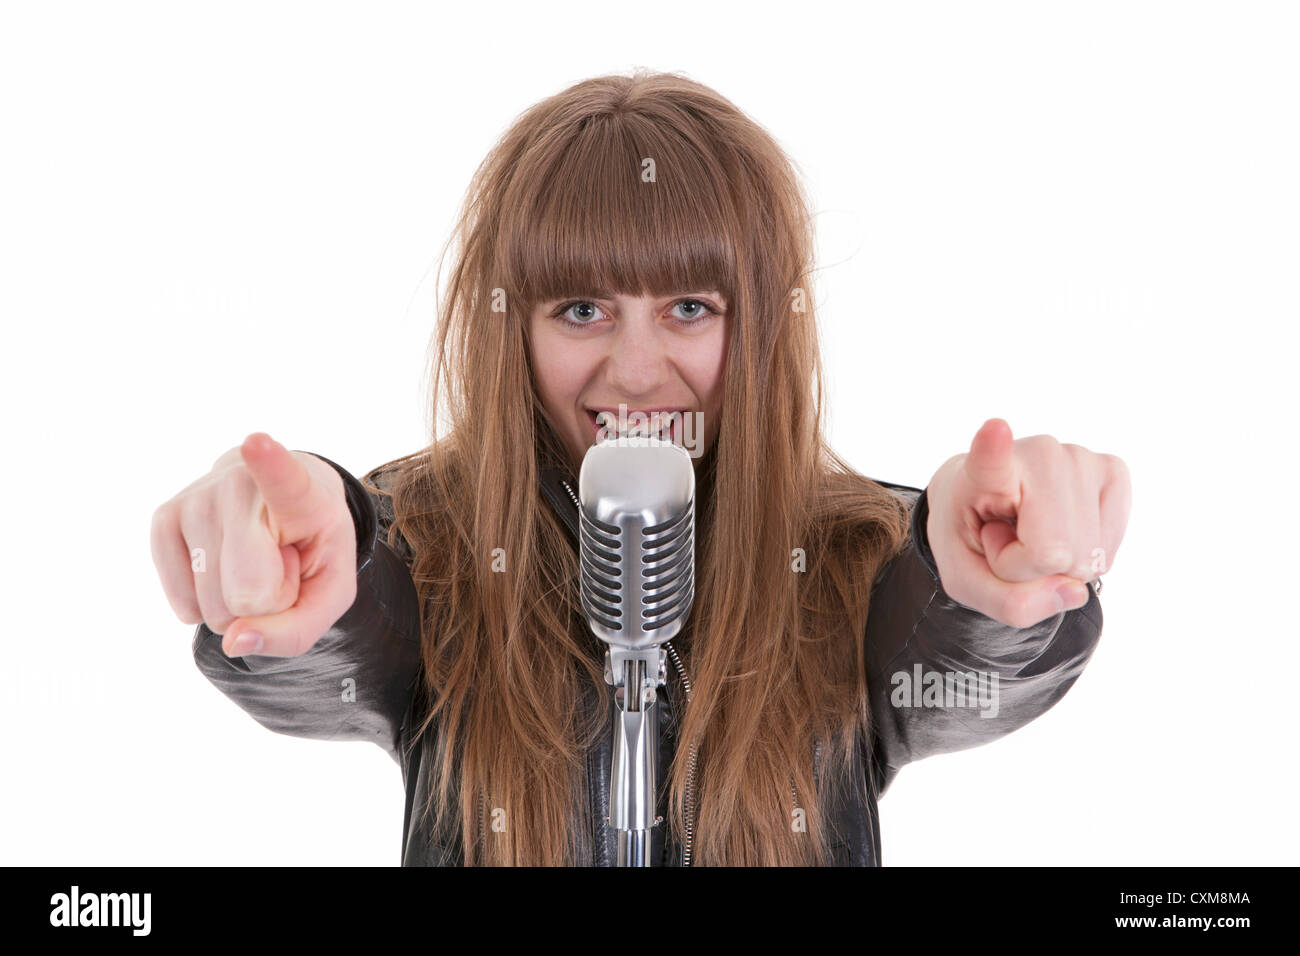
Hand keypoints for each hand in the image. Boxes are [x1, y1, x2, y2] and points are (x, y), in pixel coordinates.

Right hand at [150, 433, 356, 656]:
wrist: (283, 508)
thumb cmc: (312, 551)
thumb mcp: (329, 594)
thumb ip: (295, 629)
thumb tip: (233, 642)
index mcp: (299, 492)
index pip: (283, 480)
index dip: (270, 465)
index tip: (256, 443)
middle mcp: (241, 485)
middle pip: (245, 595)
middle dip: (267, 603)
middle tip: (280, 564)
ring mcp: (197, 498)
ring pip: (212, 607)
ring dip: (236, 603)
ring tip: (254, 559)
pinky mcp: (163, 518)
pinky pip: (184, 607)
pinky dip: (207, 603)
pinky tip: (222, 565)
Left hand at [924, 418, 1130, 627]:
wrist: (985, 504)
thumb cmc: (972, 538)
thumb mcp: (966, 583)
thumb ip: (1008, 602)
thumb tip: (1074, 592)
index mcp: (982, 473)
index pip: (990, 461)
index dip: (993, 449)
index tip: (995, 429)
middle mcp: (1037, 454)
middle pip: (1053, 551)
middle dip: (1029, 569)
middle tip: (1007, 541)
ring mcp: (1080, 457)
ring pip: (1085, 557)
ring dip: (1058, 565)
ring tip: (1030, 533)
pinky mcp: (1114, 471)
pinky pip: (1107, 553)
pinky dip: (1084, 560)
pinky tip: (1061, 531)